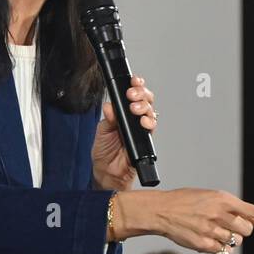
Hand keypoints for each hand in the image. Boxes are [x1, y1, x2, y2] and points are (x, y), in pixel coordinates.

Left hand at [92, 76, 156, 190]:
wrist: (107, 171)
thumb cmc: (104, 151)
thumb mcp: (102, 130)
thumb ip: (108, 117)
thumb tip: (110, 105)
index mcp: (122, 113)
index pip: (132, 95)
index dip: (135, 85)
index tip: (133, 81)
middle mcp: (133, 118)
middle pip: (145, 99)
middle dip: (141, 93)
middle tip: (132, 95)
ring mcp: (140, 127)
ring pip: (150, 110)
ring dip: (144, 106)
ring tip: (135, 109)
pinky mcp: (145, 138)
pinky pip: (152, 126)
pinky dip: (149, 122)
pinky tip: (143, 121)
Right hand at [144, 188, 253, 253]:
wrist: (161, 211)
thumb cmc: (186, 203)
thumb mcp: (210, 197)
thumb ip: (232, 208)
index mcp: (223, 199)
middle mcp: (219, 214)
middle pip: (246, 231)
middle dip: (241, 231)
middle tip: (227, 226)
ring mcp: (211, 230)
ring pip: (234, 242)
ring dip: (227, 239)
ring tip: (211, 230)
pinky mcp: (203, 243)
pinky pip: (222, 251)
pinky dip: (217, 247)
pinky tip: (204, 237)